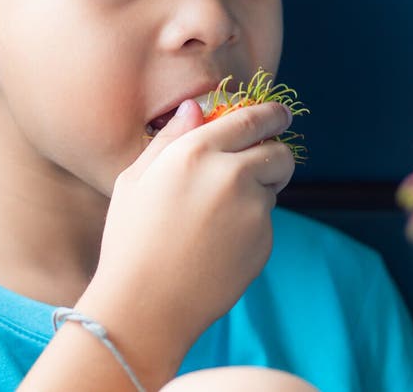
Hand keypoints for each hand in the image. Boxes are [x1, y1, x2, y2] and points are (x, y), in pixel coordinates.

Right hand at [77, 100, 294, 386]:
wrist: (146, 305)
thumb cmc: (131, 238)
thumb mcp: (135, 178)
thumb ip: (170, 137)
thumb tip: (194, 108)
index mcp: (195, 151)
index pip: (251, 119)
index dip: (272, 115)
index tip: (281, 115)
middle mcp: (230, 173)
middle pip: (279, 151)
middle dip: (275, 153)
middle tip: (261, 162)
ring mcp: (252, 209)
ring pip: (273, 186)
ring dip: (260, 189)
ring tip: (220, 212)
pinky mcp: (263, 241)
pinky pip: (265, 220)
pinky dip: (251, 223)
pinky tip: (218, 241)